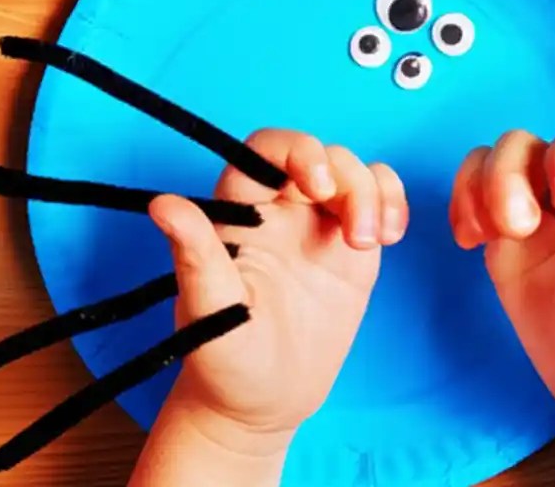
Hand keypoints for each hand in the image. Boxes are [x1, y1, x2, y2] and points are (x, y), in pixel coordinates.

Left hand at [148, 129, 407, 446]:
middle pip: (321, 155)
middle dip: (347, 177)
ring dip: (372, 192)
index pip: (266, 150)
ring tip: (369, 243)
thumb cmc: (223, 362)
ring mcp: (319, 225)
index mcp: (238, 212)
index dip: (296, 150)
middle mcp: (279, 209)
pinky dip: (393, 203)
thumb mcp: (210, 314)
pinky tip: (389, 235)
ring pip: (353, 172)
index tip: (316, 185)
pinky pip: (378, 200)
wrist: (262, 404)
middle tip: (354, 232)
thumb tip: (162, 205)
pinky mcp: (351, 247)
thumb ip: (195, 257)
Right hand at [449, 122, 554, 422]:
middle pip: (529, 147)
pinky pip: (476, 202)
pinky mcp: (506, 248)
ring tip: (486, 234)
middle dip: (510, 173)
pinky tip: (470, 239)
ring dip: (481, 184)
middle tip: (517, 227)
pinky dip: (463, 205)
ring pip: (496, 166)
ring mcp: (537, 221)